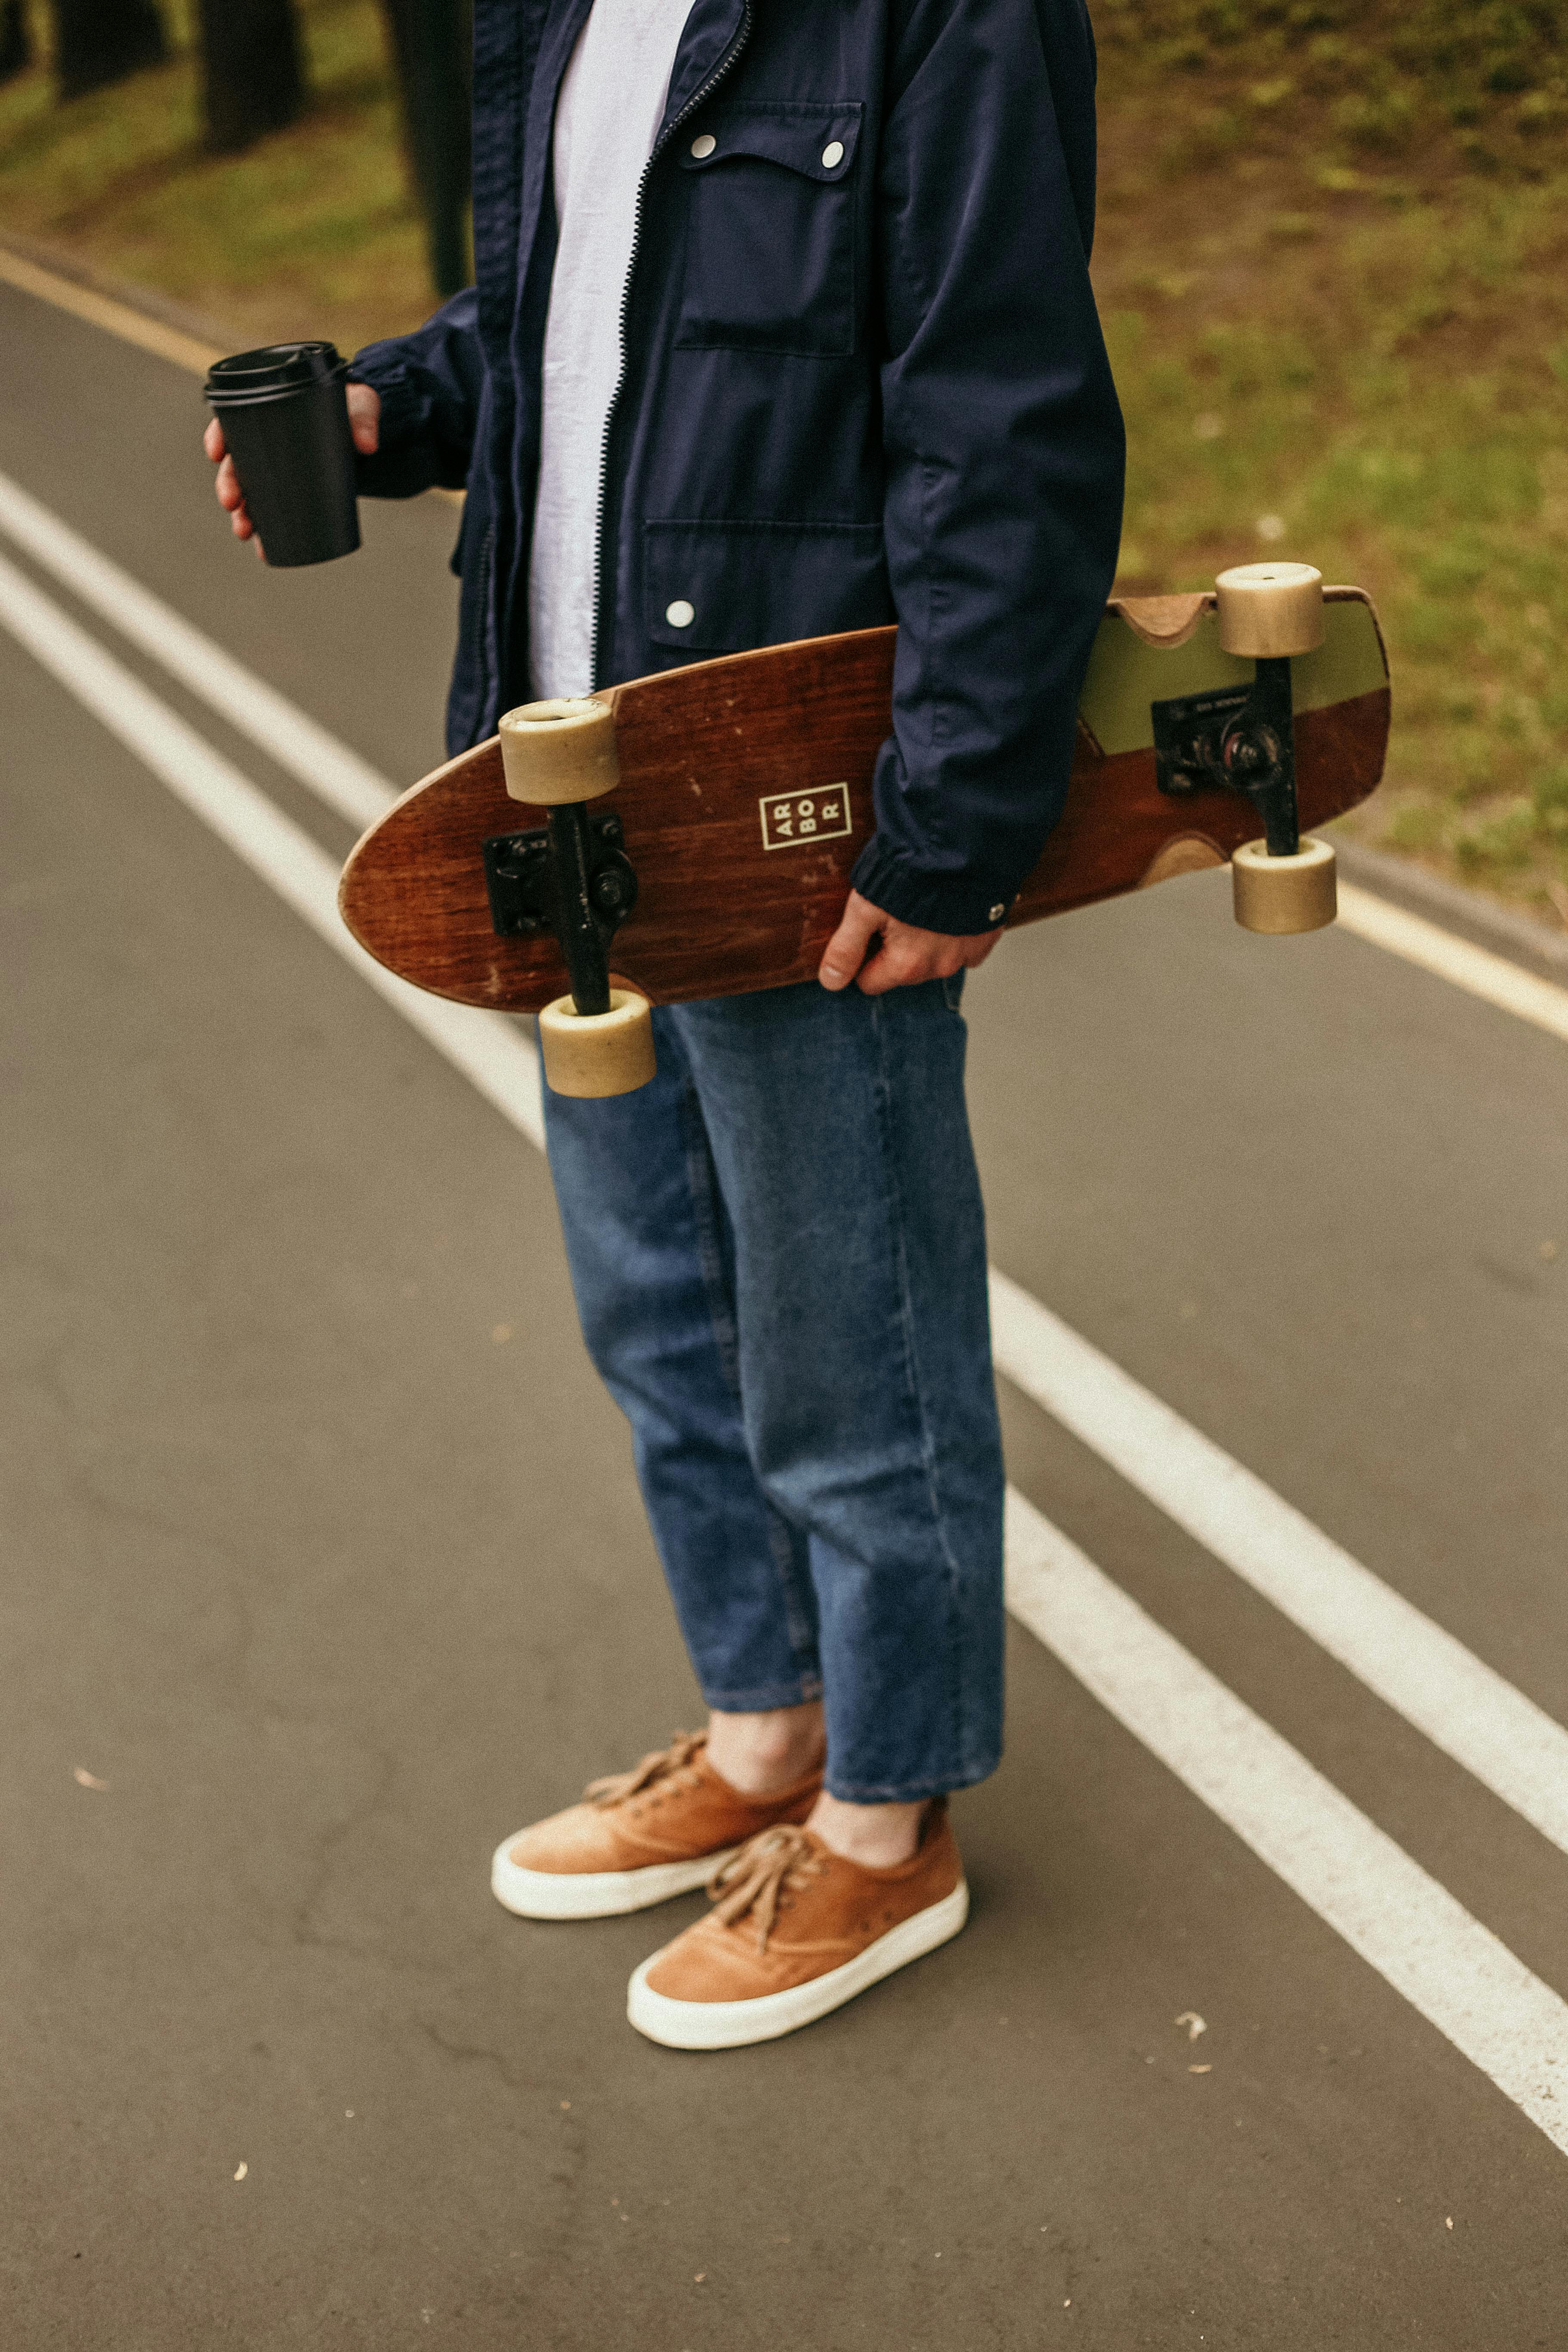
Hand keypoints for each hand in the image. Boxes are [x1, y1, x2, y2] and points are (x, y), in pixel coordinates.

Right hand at [203, 381, 381, 559]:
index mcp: (270, 411)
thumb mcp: (360, 405)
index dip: (218, 436)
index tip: (215, 452)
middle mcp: (265, 441)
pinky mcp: (291, 489)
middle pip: (235, 462)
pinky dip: (266, 530)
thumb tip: (368, 446)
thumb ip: (363, 419)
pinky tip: (263, 547)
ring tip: (244, 531)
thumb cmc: (353, 407)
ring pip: (249, 490)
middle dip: (228, 485)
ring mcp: (276, 468)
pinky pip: (272, 510)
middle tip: (232, 503)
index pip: (233, 420)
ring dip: (241, 513)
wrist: (362, 428)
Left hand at [817, 888, 1002, 995]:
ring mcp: (966, 954)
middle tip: (895, 911)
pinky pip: (965, 946)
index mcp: (906, 964)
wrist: (963, 845)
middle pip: (904, 971)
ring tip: (923, 904)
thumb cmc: (913, 872)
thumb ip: (846, 947)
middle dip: (897, 949)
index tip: (866, 931)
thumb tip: (831, 981)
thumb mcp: (865, 907)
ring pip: (935, 959)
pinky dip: (955, 932)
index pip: (871, 982)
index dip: (863, 957)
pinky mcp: (986, 937)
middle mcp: (938, 967)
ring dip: (928, 941)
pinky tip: (948, 907)